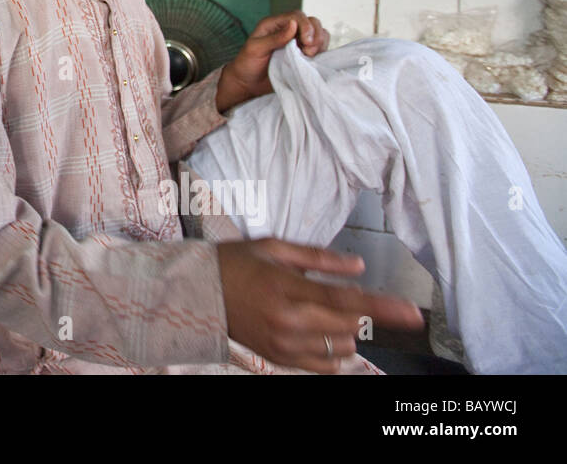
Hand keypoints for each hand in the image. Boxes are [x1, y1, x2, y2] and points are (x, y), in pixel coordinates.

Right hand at [216, 238, 423, 373]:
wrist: (198, 294)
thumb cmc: (236, 263)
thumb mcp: (274, 247)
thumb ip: (319, 258)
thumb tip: (359, 267)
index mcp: (286, 287)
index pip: (345, 300)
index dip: (383, 308)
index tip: (413, 313)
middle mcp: (288, 320)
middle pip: (349, 325)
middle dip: (359, 312)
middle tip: (339, 296)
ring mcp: (284, 344)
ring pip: (341, 346)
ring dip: (347, 331)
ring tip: (322, 313)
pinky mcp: (279, 358)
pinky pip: (324, 365)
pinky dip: (336, 353)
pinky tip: (327, 337)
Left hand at [219, 11, 328, 105]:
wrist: (248, 84)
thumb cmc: (247, 64)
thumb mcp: (256, 49)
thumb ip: (275, 38)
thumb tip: (293, 24)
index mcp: (275, 24)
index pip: (297, 16)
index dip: (306, 26)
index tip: (306, 42)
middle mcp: (288, 30)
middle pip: (312, 22)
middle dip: (315, 34)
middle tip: (309, 51)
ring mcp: (298, 42)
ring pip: (319, 34)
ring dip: (319, 43)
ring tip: (309, 55)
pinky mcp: (304, 55)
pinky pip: (319, 48)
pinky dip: (321, 51)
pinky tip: (312, 59)